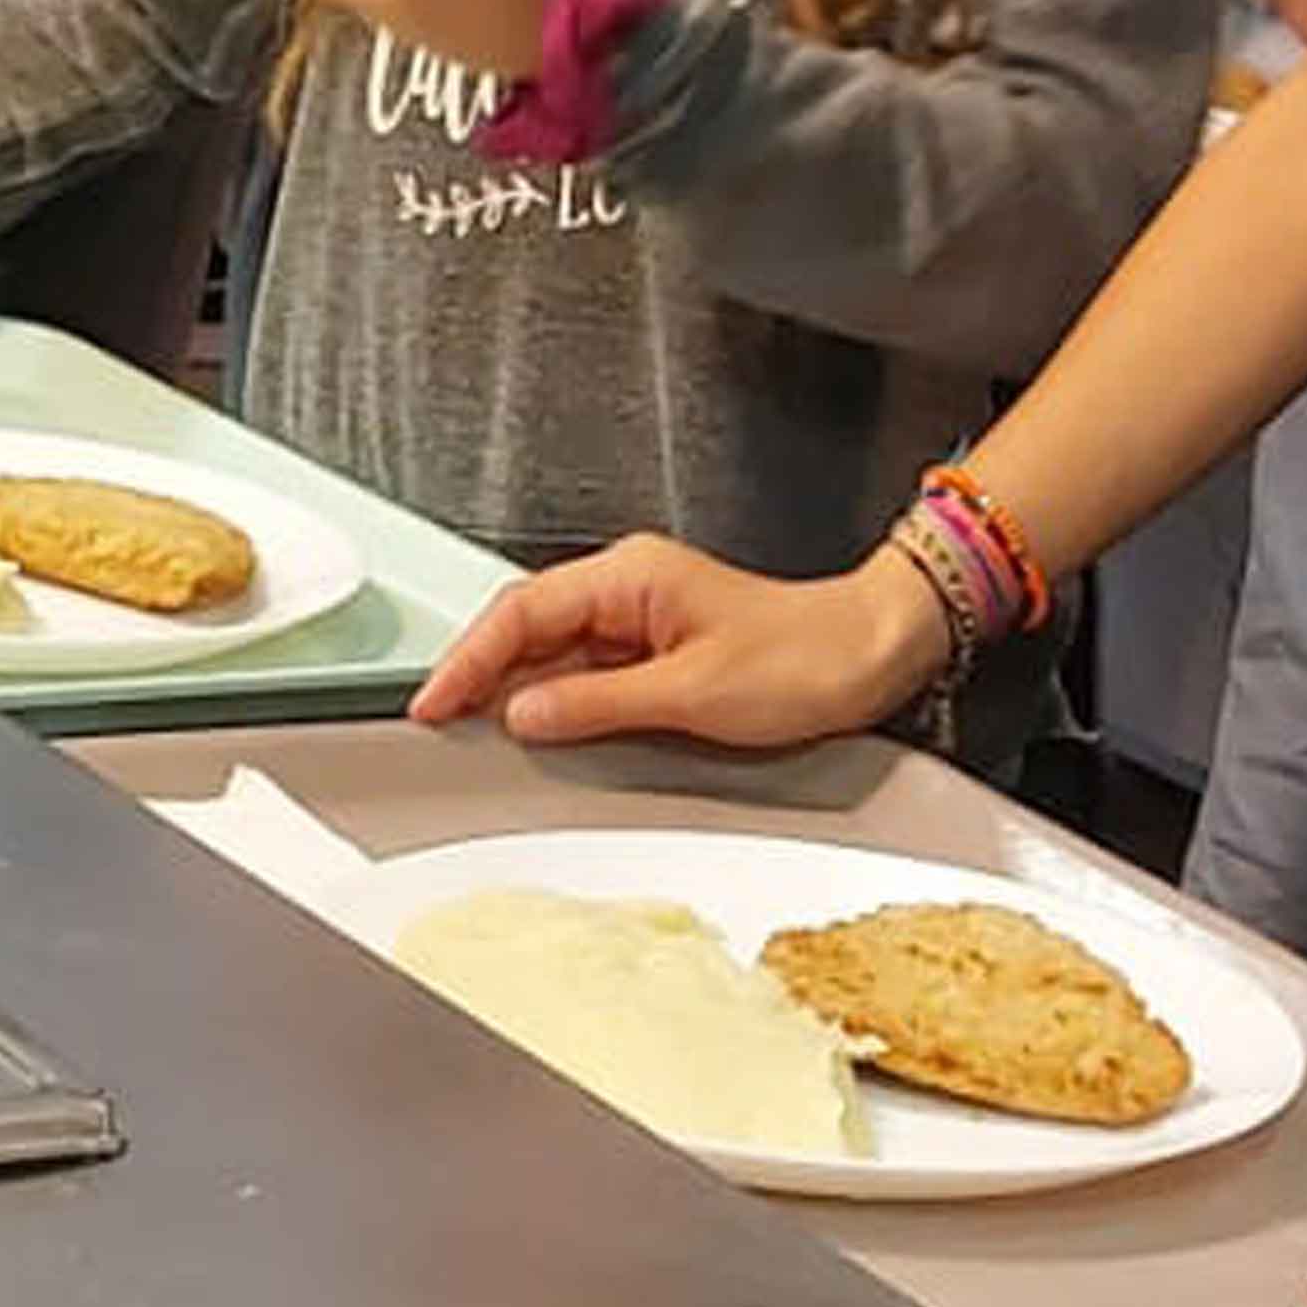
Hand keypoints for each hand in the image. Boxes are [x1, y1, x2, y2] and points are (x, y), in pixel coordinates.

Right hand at [406, 532, 936, 752]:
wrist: (873, 653)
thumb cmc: (806, 658)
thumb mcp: (693, 692)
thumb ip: (598, 703)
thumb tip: (525, 714)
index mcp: (629, 577)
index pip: (521, 612)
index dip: (468, 659)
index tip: (433, 701)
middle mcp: (629, 587)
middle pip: (526, 625)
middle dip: (477, 671)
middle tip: (437, 721)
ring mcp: (642, 616)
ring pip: (552, 648)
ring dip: (512, 687)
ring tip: (472, 729)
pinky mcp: (658, 647)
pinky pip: (585, 668)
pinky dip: (553, 697)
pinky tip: (539, 727)